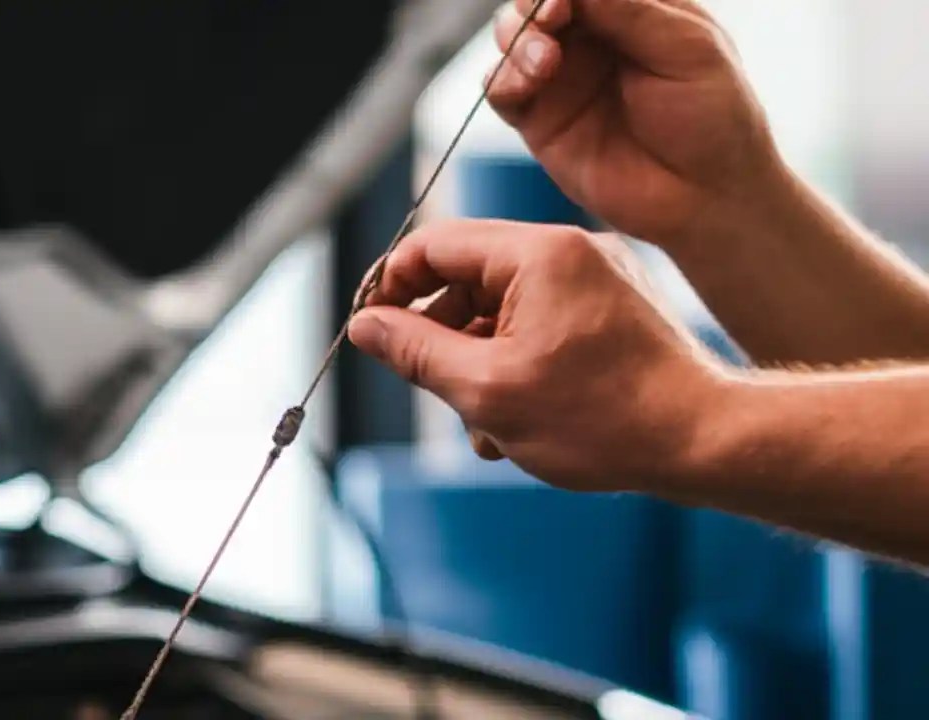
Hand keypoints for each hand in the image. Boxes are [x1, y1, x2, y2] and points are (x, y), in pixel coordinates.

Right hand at [346, 219, 727, 491]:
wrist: (704, 442)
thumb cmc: (605, 419)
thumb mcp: (486, 390)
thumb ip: (415, 351)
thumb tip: (365, 327)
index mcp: (538, 253)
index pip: (434, 245)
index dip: (391, 288)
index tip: (371, 330)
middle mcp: (569, 250)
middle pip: (465, 279)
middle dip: (439, 339)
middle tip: (428, 388)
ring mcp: (594, 279)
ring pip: (499, 311)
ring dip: (476, 364)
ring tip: (482, 426)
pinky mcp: (610, 310)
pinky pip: (537, 325)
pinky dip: (515, 366)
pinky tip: (516, 423)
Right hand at [487, 0, 785, 245]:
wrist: (704, 198)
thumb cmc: (713, 118)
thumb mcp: (686, 48)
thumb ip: (631, 9)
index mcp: (634, 8)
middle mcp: (592, 37)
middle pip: (539, 2)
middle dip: (534, 5)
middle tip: (551, 19)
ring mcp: (562, 78)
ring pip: (513, 38)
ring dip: (517, 40)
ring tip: (545, 63)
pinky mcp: (539, 121)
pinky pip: (501, 89)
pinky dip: (502, 80)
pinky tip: (525, 85)